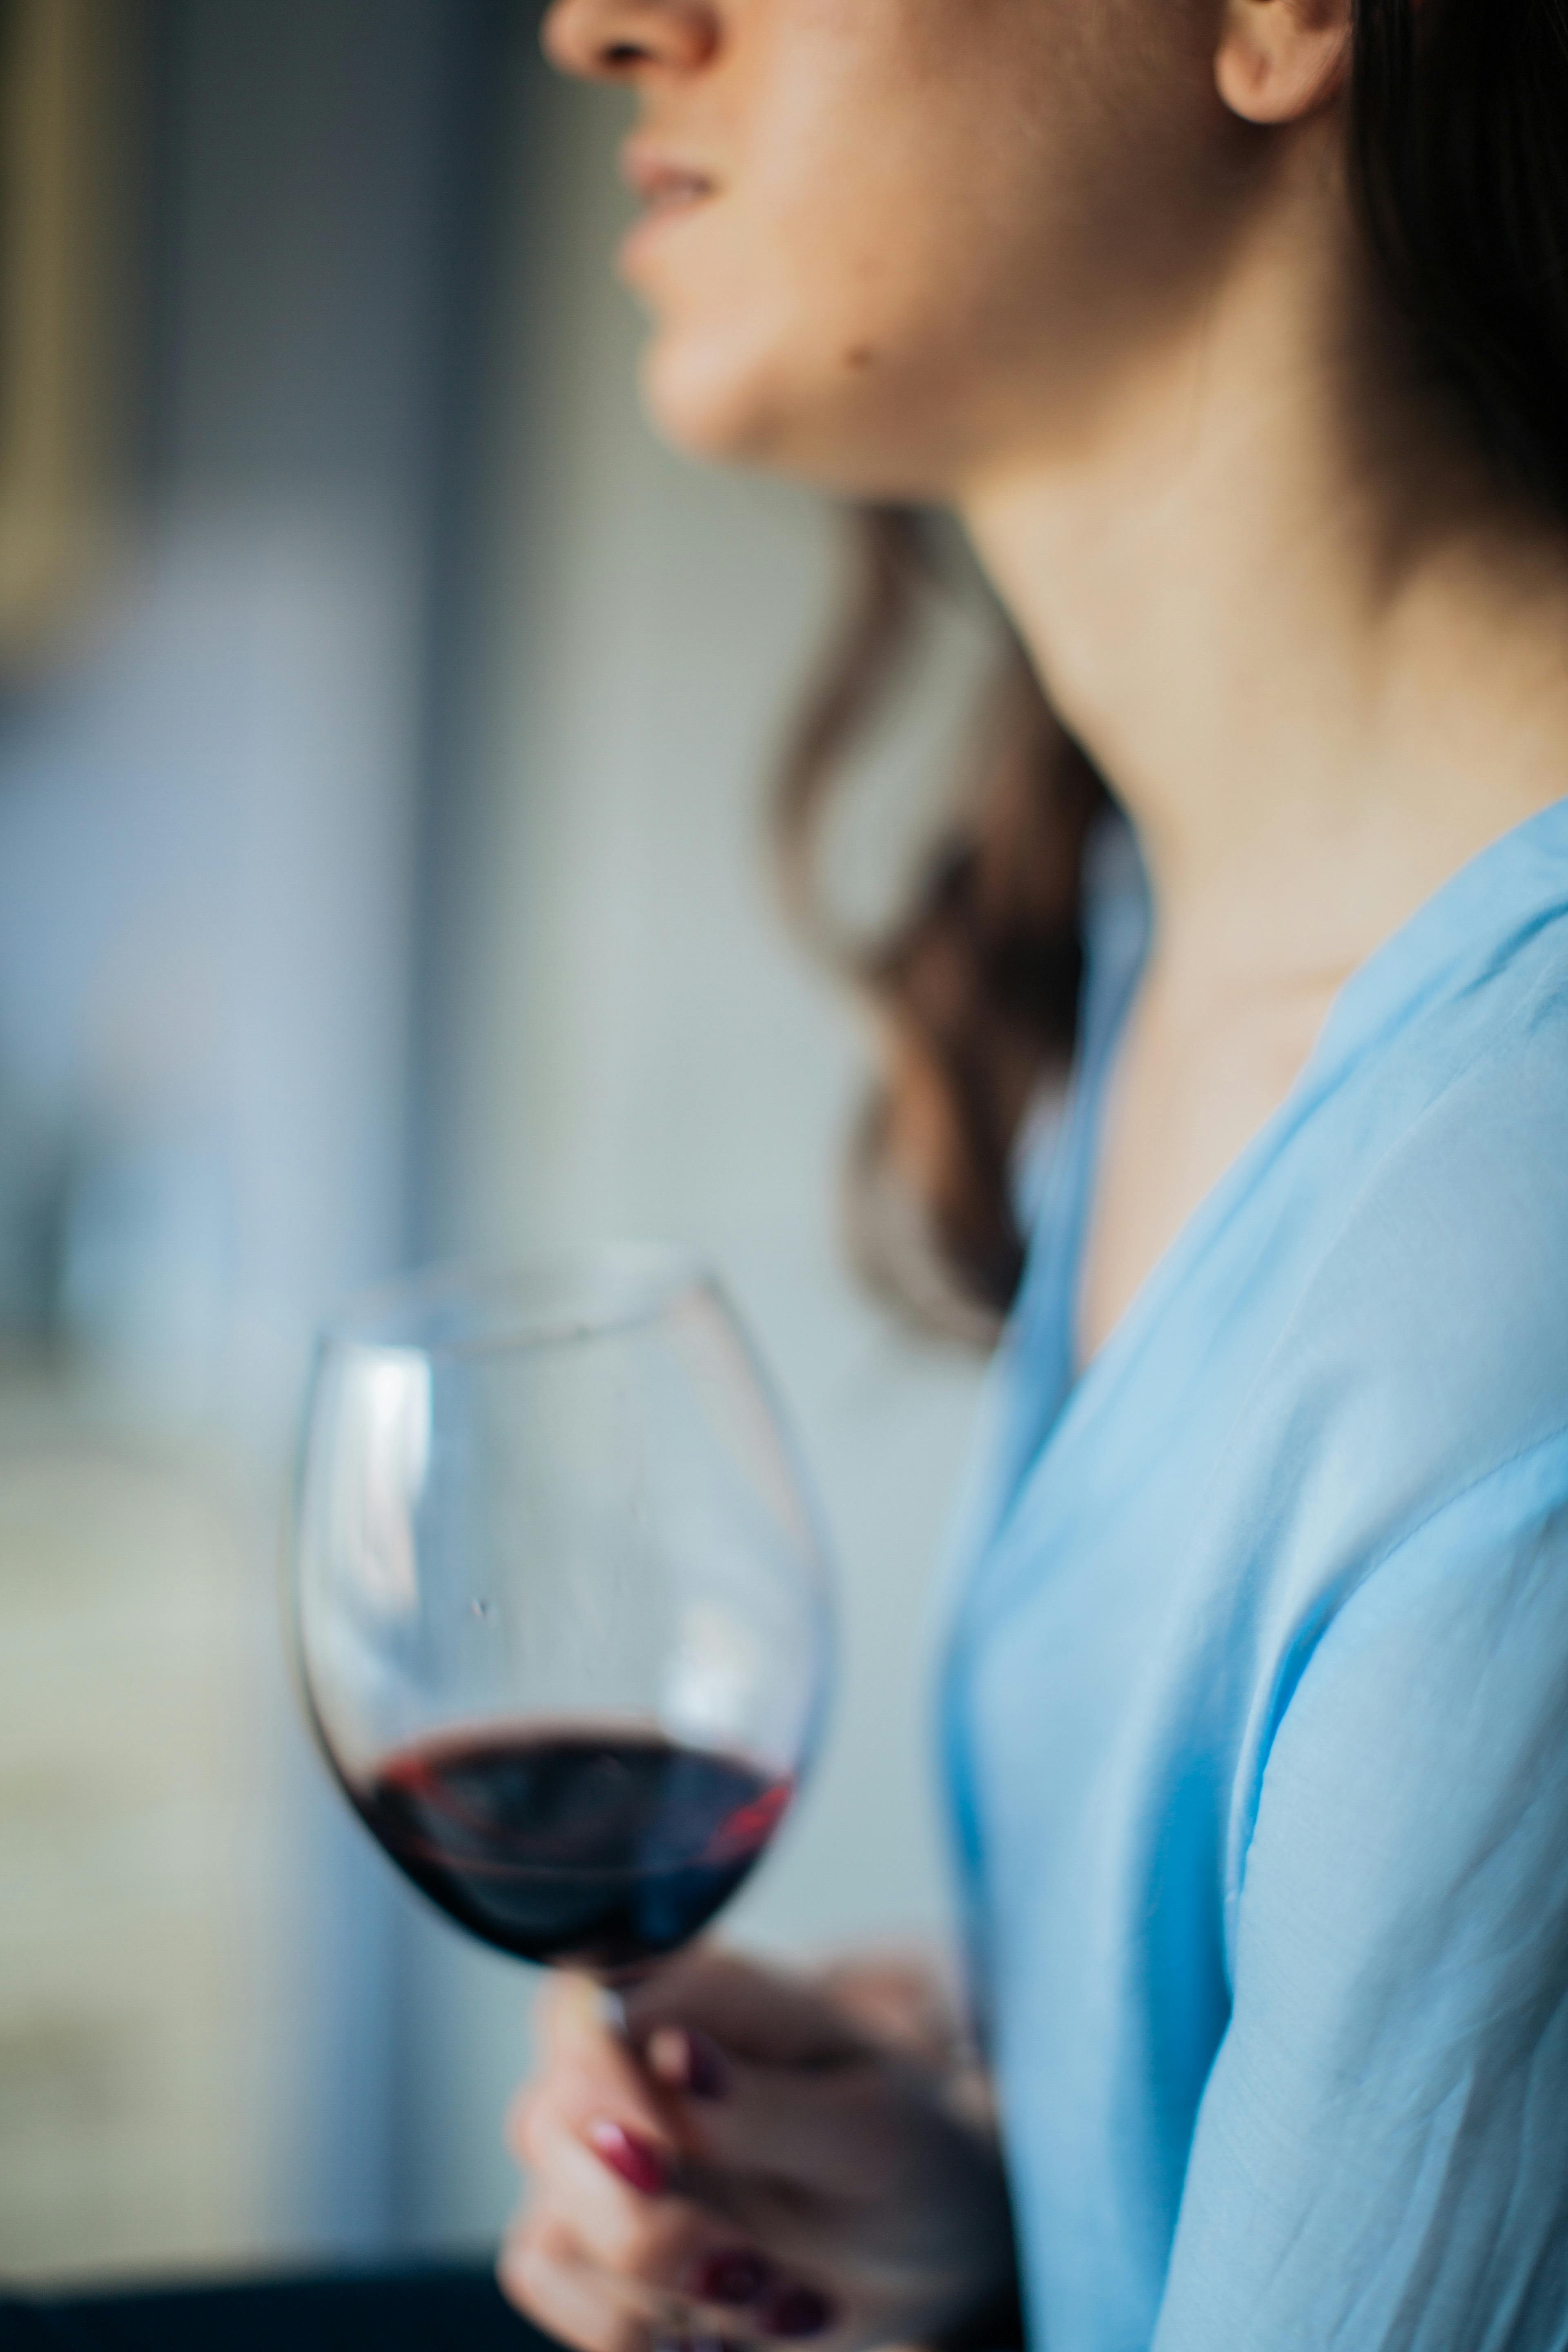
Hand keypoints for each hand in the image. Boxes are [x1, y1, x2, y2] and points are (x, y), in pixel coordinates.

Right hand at [499, 1947, 1017, 2351]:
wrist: (929, 2241)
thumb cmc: (911, 2158)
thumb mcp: (869, 2135)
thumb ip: (767, 2104)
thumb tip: (673, 2055)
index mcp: (701, 1996)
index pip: (587, 2016)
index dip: (608, 2097)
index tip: (668, 2171)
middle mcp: (632, 2062)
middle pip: (546, 2128)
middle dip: (641, 2228)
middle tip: (751, 2269)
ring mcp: (604, 2153)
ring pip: (544, 2233)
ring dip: (648, 2295)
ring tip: (762, 2300)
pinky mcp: (595, 2236)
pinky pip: (557, 2292)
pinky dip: (631, 2332)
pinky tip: (718, 2333)